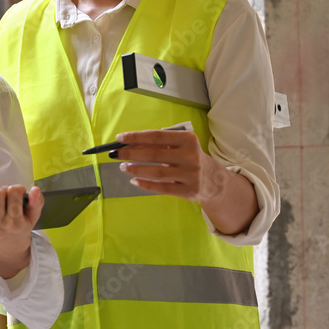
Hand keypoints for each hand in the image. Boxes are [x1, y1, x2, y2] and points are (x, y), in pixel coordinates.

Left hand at [111, 129, 256, 234]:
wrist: (213, 179)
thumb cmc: (188, 157)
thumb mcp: (180, 145)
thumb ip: (159, 144)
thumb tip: (129, 145)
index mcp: (187, 139)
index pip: (156, 136)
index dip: (136, 137)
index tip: (119, 138)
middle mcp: (190, 156)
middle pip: (154, 154)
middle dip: (131, 154)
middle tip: (116, 154)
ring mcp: (191, 175)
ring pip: (157, 172)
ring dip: (136, 169)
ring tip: (123, 167)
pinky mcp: (189, 191)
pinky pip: (163, 188)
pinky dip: (146, 184)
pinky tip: (134, 181)